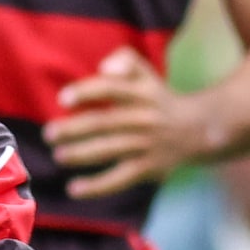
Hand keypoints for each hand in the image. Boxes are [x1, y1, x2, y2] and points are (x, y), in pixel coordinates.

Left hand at [44, 49, 212, 197]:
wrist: (200, 129)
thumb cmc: (158, 98)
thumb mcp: (146, 74)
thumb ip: (124, 60)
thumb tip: (103, 67)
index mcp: (141, 92)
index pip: (112, 88)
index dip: (87, 92)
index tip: (63, 99)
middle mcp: (144, 118)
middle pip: (105, 122)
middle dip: (74, 129)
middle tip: (49, 134)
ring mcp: (146, 144)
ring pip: (110, 150)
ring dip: (81, 154)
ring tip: (59, 155)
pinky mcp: (149, 168)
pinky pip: (120, 178)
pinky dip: (97, 186)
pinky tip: (73, 189)